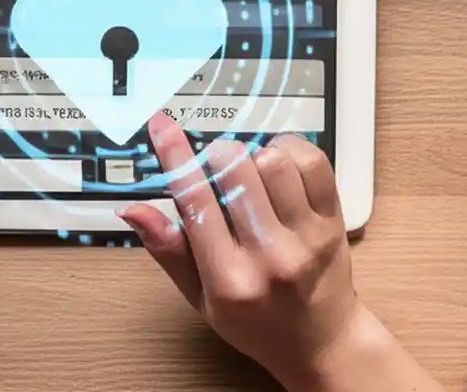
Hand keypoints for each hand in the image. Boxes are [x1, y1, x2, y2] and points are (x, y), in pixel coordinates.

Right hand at [120, 114, 441, 391]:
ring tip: (251, 174)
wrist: (321, 342)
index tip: (162, 125)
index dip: (174, 155)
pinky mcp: (333, 221)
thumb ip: (168, 250)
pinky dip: (290, 150)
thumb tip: (133, 210)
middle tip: (216, 169)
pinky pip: (312, 162)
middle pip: (236, 171)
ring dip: (254, 155)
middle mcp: (270, 256)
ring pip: (273, 161)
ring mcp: (307, 237)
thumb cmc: (255, 321)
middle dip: (217, 157)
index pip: (195, 201)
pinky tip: (280, 166)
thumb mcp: (199, 298)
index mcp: (229, 279)